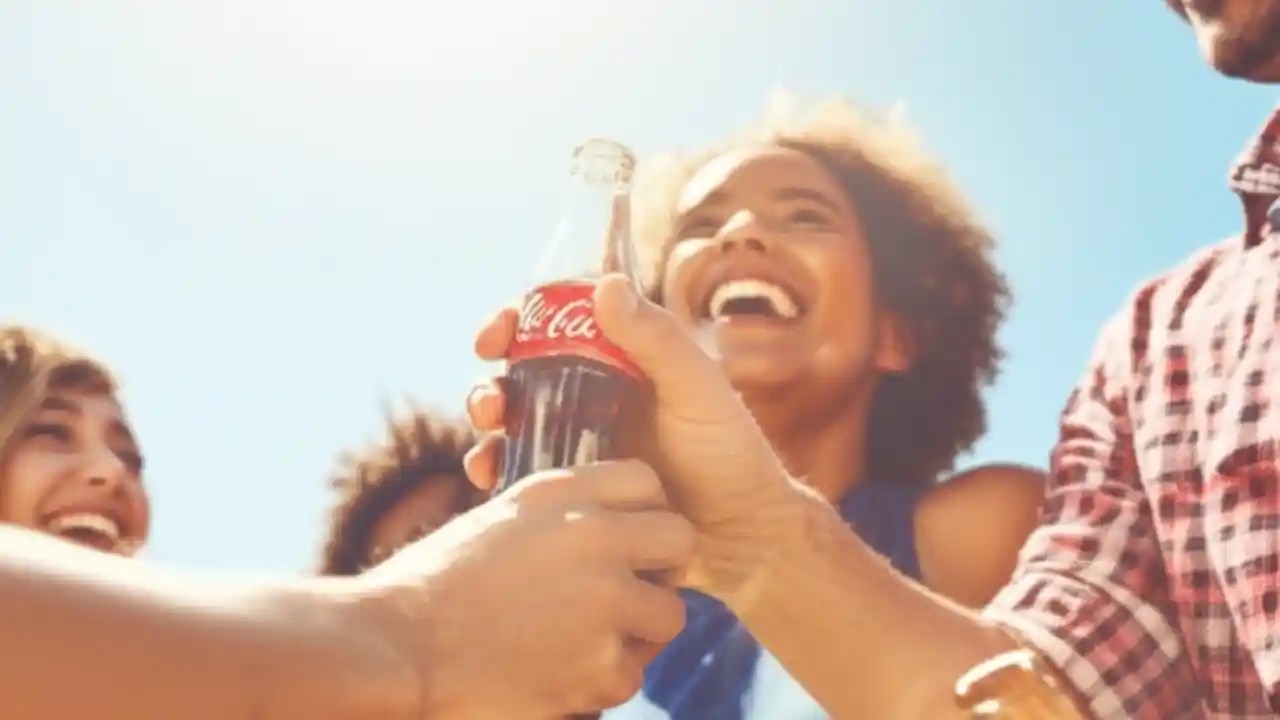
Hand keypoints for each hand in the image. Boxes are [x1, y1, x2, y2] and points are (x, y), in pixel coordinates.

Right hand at [355, 460, 693, 718]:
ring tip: (593, 637)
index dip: (643, 512)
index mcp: (563, 493)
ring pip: (670, 612)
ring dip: (639, 629)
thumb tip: (606, 524)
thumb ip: (559, 516)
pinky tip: (562, 672)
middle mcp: (594, 538)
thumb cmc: (433, 584)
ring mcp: (604, 602)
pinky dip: (604, 679)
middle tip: (632, 588)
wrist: (395, 647)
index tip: (630, 538)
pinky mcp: (600, 666)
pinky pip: (635, 671)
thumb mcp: (500, 520)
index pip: (647, 482)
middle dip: (662, 566)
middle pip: (680, 539)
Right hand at [465, 274, 809, 608]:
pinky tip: (492, 482)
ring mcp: (577, 444)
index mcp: (617, 358)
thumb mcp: (698, 389)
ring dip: (487, 430)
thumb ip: (657, 339)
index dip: (515, 320)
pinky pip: (523, 473)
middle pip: (519, 377)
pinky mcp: (572, 489)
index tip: (497, 336)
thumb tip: (605, 284)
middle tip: (490, 404)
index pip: (553, 323)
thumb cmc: (730, 455)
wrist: (740, 537)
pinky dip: (498, 471)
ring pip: (512, 426)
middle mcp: (590, 395)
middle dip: (490, 385)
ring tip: (487, 449)